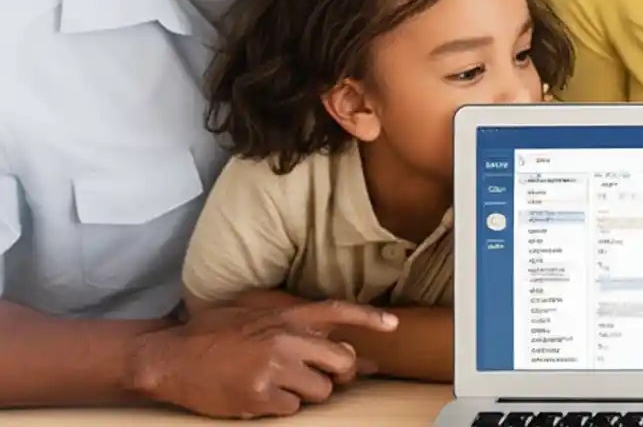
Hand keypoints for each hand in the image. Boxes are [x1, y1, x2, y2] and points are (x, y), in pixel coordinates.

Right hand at [126, 300, 397, 417]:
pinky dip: (281, 407)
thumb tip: (326, 336)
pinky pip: (293, 409)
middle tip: (318, 376)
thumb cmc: (210, 333)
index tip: (393, 326)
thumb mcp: (254, 313)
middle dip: (336, 374)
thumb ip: (291, 322)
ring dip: (306, 393)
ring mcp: (275, 368)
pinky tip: (259, 396)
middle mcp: (286, 339)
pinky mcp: (262, 396)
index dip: (369, 319)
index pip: (338, 312)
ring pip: (321, 392)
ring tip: (277, 385)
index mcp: (285, 315)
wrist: (170, 357)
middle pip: (342, 363)